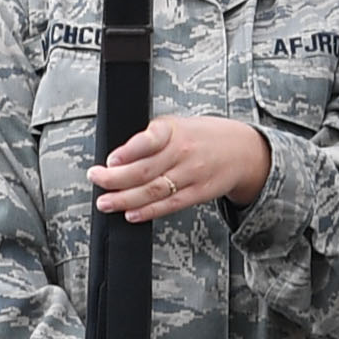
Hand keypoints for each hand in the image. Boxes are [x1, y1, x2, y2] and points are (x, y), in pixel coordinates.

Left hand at [92, 114, 271, 221]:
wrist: (243, 151)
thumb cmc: (203, 137)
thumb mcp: (178, 125)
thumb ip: (150, 139)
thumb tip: (117, 158)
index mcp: (175, 130)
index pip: (150, 140)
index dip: (128, 151)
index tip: (110, 160)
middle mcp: (183, 152)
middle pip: (145, 169)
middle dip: (115, 178)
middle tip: (95, 180)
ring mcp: (192, 175)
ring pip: (154, 190)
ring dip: (126, 199)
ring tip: (105, 202)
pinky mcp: (198, 193)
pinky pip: (169, 205)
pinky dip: (148, 211)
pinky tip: (131, 213)